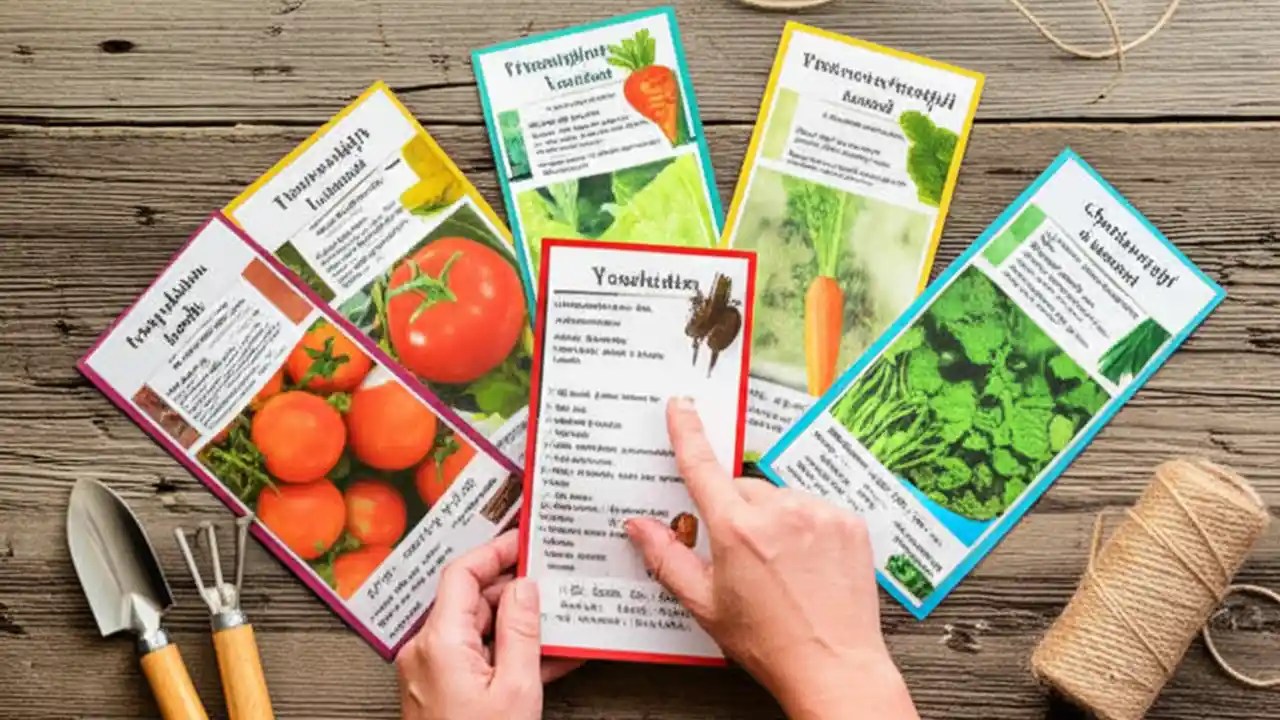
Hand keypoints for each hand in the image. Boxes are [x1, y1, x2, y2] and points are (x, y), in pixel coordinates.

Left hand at [396, 531, 580, 719]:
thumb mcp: (516, 689)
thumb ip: (522, 631)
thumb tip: (525, 588)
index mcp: (439, 642)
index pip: (462, 574)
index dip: (495, 551)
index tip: (524, 541)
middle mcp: (426, 652)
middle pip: (471, 601)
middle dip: (515, 592)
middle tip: (552, 582)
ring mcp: (431, 673)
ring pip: (478, 631)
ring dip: (519, 626)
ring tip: (560, 623)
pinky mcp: (442, 692)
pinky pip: (478, 659)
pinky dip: (509, 655)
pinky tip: (548, 658)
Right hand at [625, 398, 917, 719]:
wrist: (834, 666)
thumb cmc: (769, 643)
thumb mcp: (705, 604)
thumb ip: (667, 558)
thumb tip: (637, 526)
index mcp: (736, 530)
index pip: (701, 466)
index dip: (687, 431)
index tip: (681, 405)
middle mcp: (779, 511)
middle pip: (742, 489)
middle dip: (735, 513)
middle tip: (742, 557)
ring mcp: (818, 513)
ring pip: (780, 498)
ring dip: (773, 520)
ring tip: (780, 567)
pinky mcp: (848, 521)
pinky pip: (814, 508)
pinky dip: (806, 527)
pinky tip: (806, 564)